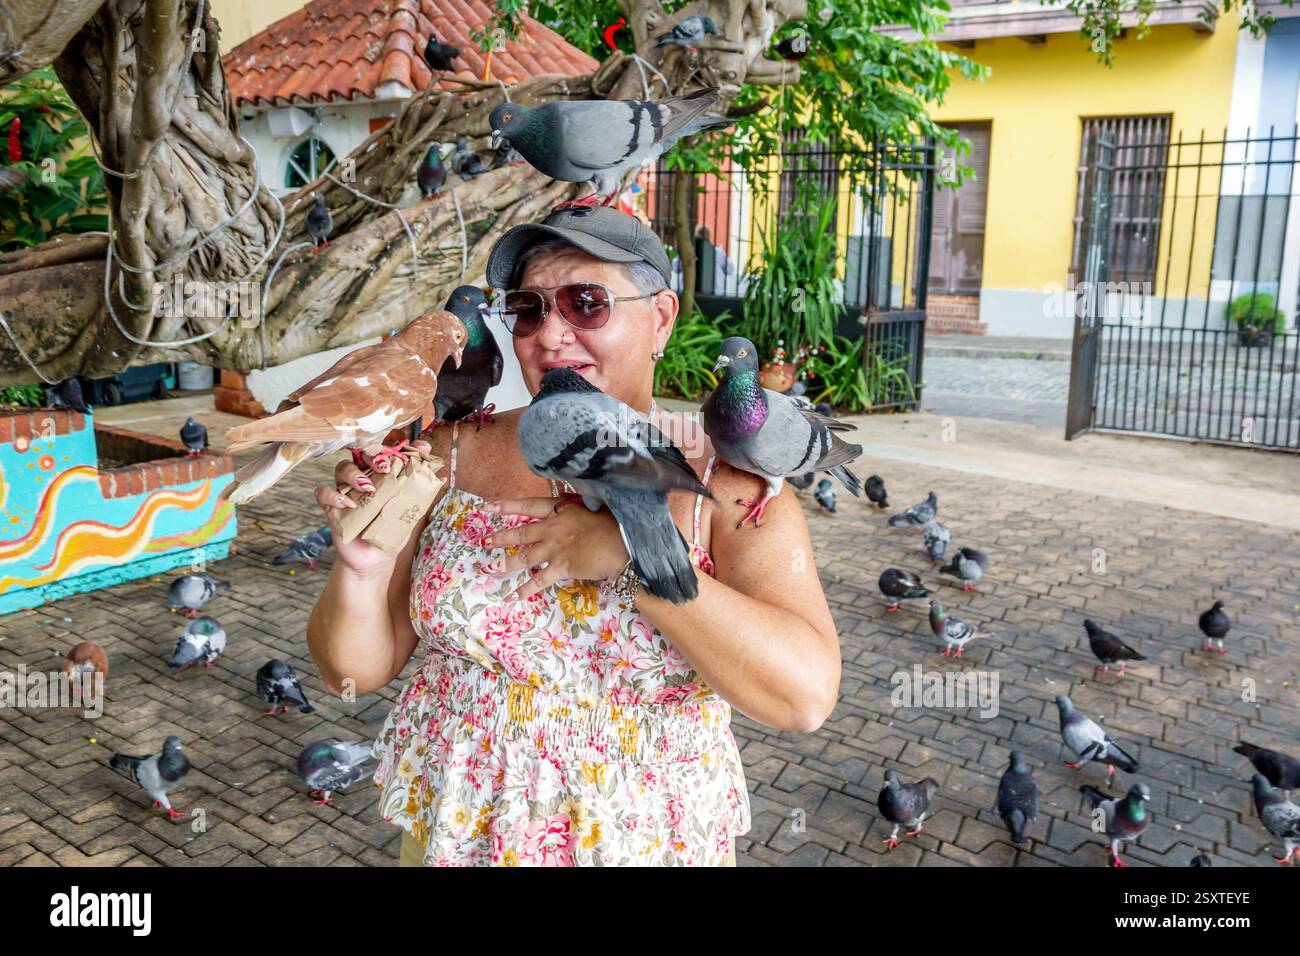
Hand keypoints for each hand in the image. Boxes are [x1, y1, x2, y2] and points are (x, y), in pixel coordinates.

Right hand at [313, 439, 432, 577]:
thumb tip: (438, 467)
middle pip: (360, 454)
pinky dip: (332, 495)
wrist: (375, 559)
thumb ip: (420, 487)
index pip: (383, 451)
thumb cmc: (392, 530)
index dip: (390, 447)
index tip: (402, 456)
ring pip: (341, 468)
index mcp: (380, 474)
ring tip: (367, 488)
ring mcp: (345, 490)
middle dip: (371, 456)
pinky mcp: (331, 505)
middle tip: (383, 467)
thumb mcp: (410, 509)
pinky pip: (323, 492)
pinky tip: (348, 504)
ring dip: (353, 474)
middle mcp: (362, 477)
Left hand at [484, 497, 629, 600]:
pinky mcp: (561, 567)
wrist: (623, 543)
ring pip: (525, 557)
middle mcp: (552, 528)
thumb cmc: (614, 522)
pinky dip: (526, 589)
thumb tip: (571, 499)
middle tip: (487, 541)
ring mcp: (555, 548)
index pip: (528, 505)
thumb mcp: (594, 505)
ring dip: (506, 564)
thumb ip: (578, 505)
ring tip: (491, 568)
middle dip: (502, 538)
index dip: (507, 506)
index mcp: (560, 510)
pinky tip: (514, 595)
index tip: (489, 507)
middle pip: (521, 533)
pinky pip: (539, 580)